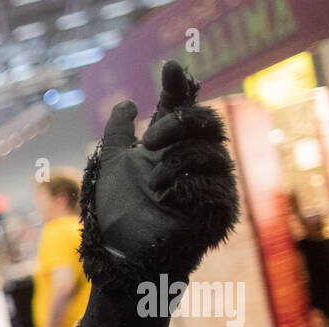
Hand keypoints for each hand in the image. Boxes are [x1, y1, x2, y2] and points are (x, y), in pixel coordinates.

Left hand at [78, 61, 238, 291]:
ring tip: (153, 186)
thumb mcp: (111, 168)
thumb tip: (126, 103)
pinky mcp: (218, 211)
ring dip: (175, 165)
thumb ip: (117, 135)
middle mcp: (194, 161)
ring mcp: (210, 185)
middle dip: (178, 125)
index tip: (168, 68)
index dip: (178, 87)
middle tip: (149, 142)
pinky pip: (214, 187)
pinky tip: (168, 197)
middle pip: (206, 123)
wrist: (119, 255)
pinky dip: (188, 187)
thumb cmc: (115, 214)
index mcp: (170, 148)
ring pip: (211, 154)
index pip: (182, 109)